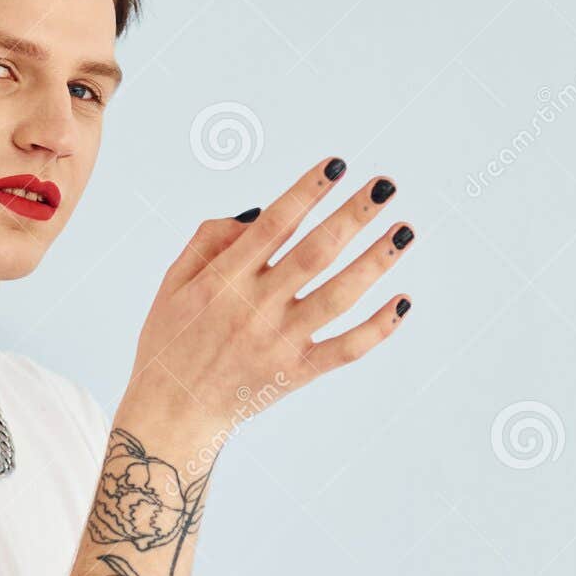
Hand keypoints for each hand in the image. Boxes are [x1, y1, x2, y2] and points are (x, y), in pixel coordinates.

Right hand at [126, 156, 414, 444]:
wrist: (173, 410)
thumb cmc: (171, 339)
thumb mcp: (173, 282)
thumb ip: (210, 240)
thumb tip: (260, 211)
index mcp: (223, 280)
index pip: (275, 224)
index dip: (308, 190)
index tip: (337, 165)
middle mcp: (254, 308)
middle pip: (315, 252)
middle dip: (354, 215)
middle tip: (386, 185)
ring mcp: (279, 342)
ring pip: (339, 296)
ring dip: (375, 261)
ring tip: (404, 230)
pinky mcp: (296, 372)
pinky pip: (345, 349)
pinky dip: (378, 327)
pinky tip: (402, 300)